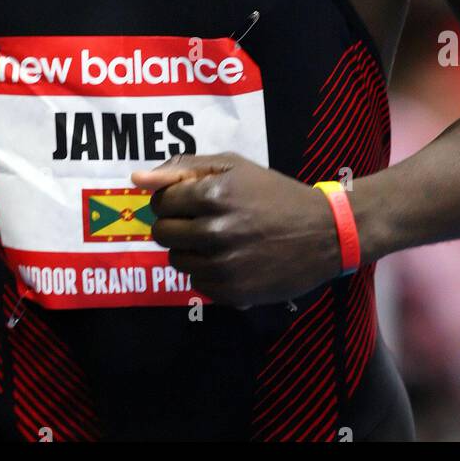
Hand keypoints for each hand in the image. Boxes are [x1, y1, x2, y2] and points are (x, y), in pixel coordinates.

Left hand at [131, 153, 342, 307]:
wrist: (322, 233)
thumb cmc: (273, 193)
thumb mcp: (233, 166)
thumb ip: (183, 168)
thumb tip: (136, 178)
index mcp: (214, 192)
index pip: (161, 201)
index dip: (174, 199)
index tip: (193, 199)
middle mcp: (216, 230)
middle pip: (162, 232)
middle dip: (176, 224)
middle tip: (203, 219)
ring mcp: (224, 266)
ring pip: (175, 260)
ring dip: (189, 249)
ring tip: (217, 239)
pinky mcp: (232, 294)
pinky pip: (196, 283)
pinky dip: (206, 271)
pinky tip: (230, 259)